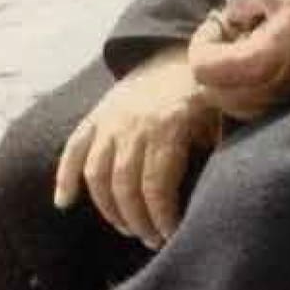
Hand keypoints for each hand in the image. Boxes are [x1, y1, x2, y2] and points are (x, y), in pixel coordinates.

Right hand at [53, 46, 223, 247]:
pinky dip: (64, 176)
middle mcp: (134, 123)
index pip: (157, 185)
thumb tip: (217, 192)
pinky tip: (64, 204)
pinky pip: (73, 147)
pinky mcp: (97, 114)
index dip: (162, 217)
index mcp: (169, 124)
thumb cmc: (211, 91)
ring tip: (128, 228)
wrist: (184, 49)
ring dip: (108, 209)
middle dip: (137, 220)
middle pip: (124, 186)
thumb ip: (220, 148)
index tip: (172, 236)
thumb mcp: (224, 114)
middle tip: (152, 240)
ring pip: (97, 174)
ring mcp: (111, 118)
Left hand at [188, 0, 289, 121]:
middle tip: (234, 30)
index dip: (203, 40)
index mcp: (256, 66)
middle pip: (209, 89)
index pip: (201, 67)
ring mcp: (276, 105)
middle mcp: (262, 95)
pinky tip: (265, 59)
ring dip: (227, 74)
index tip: (221, 20)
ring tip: (250, 45)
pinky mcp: (289, 106)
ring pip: (228, 101)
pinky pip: (249, 105)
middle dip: (212, 58)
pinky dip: (244, 85)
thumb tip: (229, 15)